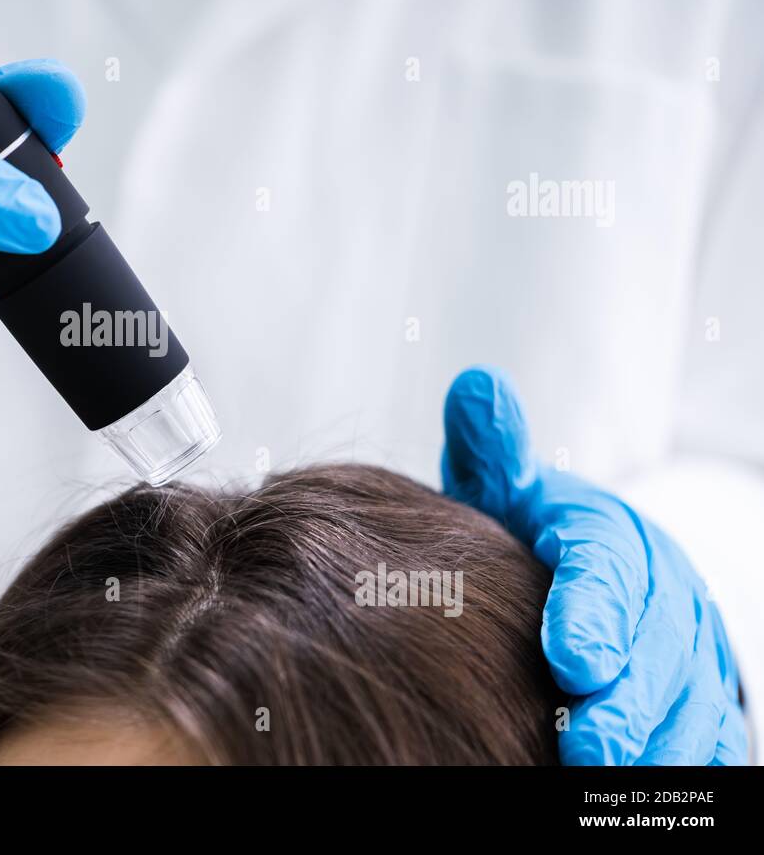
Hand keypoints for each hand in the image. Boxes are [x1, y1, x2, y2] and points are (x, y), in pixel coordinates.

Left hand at [441, 366, 746, 764]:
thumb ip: (494, 452)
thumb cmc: (525, 539)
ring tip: (611, 789)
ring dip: (660, 750)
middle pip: (660, 649)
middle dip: (629, 703)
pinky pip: (711, 740)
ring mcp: (695, 651)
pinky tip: (644, 801)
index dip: (594, 614)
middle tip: (587, 751)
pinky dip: (686, 770)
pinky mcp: (707, 701)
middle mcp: (666, 593)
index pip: (610, 568)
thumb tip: (476, 385)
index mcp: (614, 536)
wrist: (583, 579)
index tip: (569, 660)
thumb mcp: (506, 491)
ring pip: (696, 705)